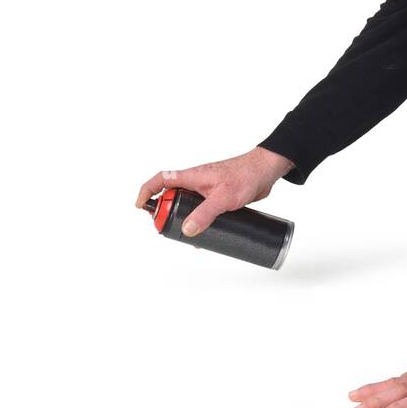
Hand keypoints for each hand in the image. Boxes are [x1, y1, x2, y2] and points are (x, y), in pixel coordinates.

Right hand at [135, 147, 294, 235]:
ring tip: (186, 236)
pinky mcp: (218, 197)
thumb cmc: (245, 176)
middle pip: (171, 195)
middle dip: (164, 211)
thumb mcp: (223, 198)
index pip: (161, 179)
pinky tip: (205, 233)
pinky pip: (203, 209)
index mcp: (191, 176)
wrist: (266, 171)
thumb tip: (187, 230)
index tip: (140, 206)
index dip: (147, 191)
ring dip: (183, 218)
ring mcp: (207, 189)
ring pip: (187, 204)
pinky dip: (199, 219)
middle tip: (165, 228)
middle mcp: (196, 182)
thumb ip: (205, 213)